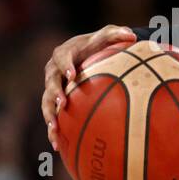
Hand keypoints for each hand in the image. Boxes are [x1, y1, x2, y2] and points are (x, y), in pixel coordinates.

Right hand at [42, 25, 136, 151]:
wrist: (83, 53)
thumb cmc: (96, 44)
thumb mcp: (107, 35)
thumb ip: (117, 33)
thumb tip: (132, 34)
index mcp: (64, 55)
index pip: (62, 59)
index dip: (66, 67)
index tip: (73, 76)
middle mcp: (54, 72)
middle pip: (50, 84)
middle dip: (55, 94)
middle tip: (63, 104)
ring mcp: (53, 88)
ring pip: (47, 103)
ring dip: (50, 116)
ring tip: (55, 130)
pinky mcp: (55, 102)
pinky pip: (52, 116)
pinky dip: (54, 130)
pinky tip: (57, 146)